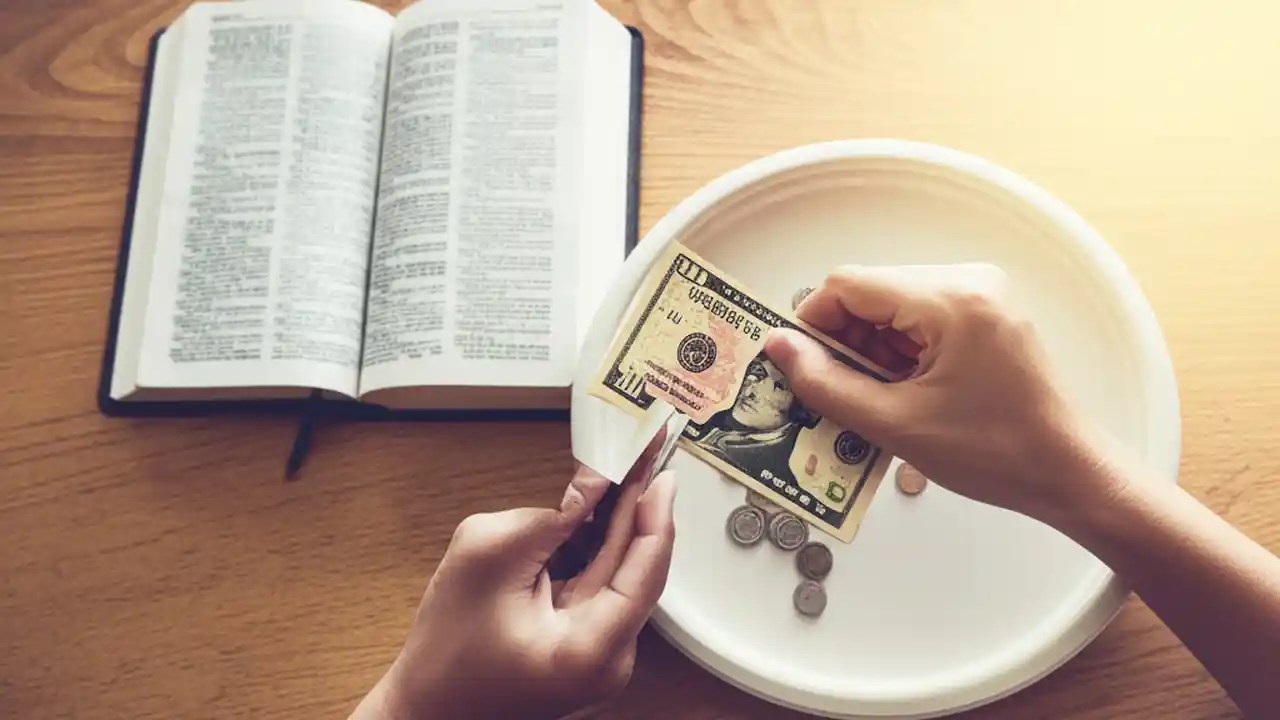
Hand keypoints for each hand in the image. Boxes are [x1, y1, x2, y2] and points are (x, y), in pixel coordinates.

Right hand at [350, 443, 676, 719]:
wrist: (427, 706)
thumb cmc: (446, 648)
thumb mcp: (486, 558)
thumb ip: (546, 519)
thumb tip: (592, 488)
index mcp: (593, 646)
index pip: (645, 567)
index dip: (655, 508)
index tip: (659, 464)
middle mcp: (611, 658)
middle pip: (638, 566)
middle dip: (640, 504)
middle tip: (649, 451)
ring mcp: (602, 654)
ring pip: (622, 573)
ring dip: (622, 520)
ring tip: (628, 467)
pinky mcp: (587, 644)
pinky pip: (603, 585)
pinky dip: (601, 546)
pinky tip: (601, 506)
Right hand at [764, 264, 1114, 522]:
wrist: (1068, 471)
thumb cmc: (995, 453)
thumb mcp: (896, 424)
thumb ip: (827, 384)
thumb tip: (779, 349)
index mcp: (951, 300)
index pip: (849, 284)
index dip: (811, 322)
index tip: (797, 365)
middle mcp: (970, 281)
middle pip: (870, 290)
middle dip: (843, 339)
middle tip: (834, 391)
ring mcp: (983, 294)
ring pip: (891, 304)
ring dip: (869, 347)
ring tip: (872, 398)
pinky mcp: (987, 312)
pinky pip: (920, 315)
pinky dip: (898, 349)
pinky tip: (899, 391)